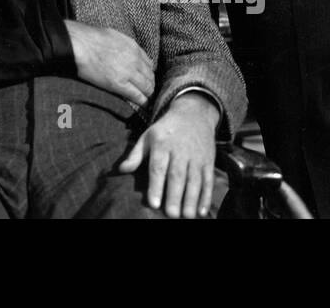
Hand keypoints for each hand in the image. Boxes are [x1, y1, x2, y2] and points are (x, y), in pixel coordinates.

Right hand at [65, 20, 153, 107]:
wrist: (79, 44)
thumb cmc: (89, 37)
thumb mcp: (113, 35)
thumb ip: (123, 45)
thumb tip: (124, 51)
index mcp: (133, 47)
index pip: (149, 63)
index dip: (147, 72)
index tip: (144, 77)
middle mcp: (134, 59)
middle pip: (150, 76)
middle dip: (149, 84)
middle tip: (146, 91)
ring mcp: (128, 72)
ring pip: (147, 87)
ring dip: (147, 93)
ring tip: (145, 99)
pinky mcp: (119, 84)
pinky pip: (137, 96)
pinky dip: (142, 101)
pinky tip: (143, 105)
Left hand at [119, 92, 218, 217]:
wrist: (193, 114)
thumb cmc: (165, 130)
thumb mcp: (147, 137)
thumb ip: (135, 155)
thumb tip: (121, 170)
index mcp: (161, 145)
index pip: (158, 167)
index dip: (156, 185)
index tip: (154, 203)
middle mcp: (179, 151)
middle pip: (177, 175)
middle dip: (175, 196)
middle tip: (172, 215)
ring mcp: (195, 157)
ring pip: (194, 180)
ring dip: (191, 199)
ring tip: (186, 216)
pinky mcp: (208, 162)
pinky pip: (208, 180)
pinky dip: (206, 196)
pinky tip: (202, 211)